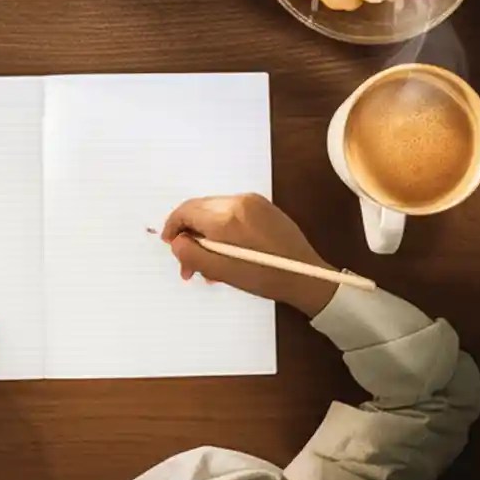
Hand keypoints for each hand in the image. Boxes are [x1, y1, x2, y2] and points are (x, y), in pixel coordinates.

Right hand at [161, 193, 337, 317]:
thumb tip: (177, 241)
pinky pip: (231, 211)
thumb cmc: (265, 278)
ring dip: (205, 232)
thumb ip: (192, 255)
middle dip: (189, 233)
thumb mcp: (222, 272)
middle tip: (190, 263)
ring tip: (209, 262)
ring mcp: (253, 201)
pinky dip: (222, 227)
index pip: (186, 211)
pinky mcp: (264, 206)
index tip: (172, 245)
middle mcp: (238, 201)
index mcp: (226, 218)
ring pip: (214, 210)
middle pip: (199, 209)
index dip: (173, 227)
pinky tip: (227, 250)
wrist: (307, 277)